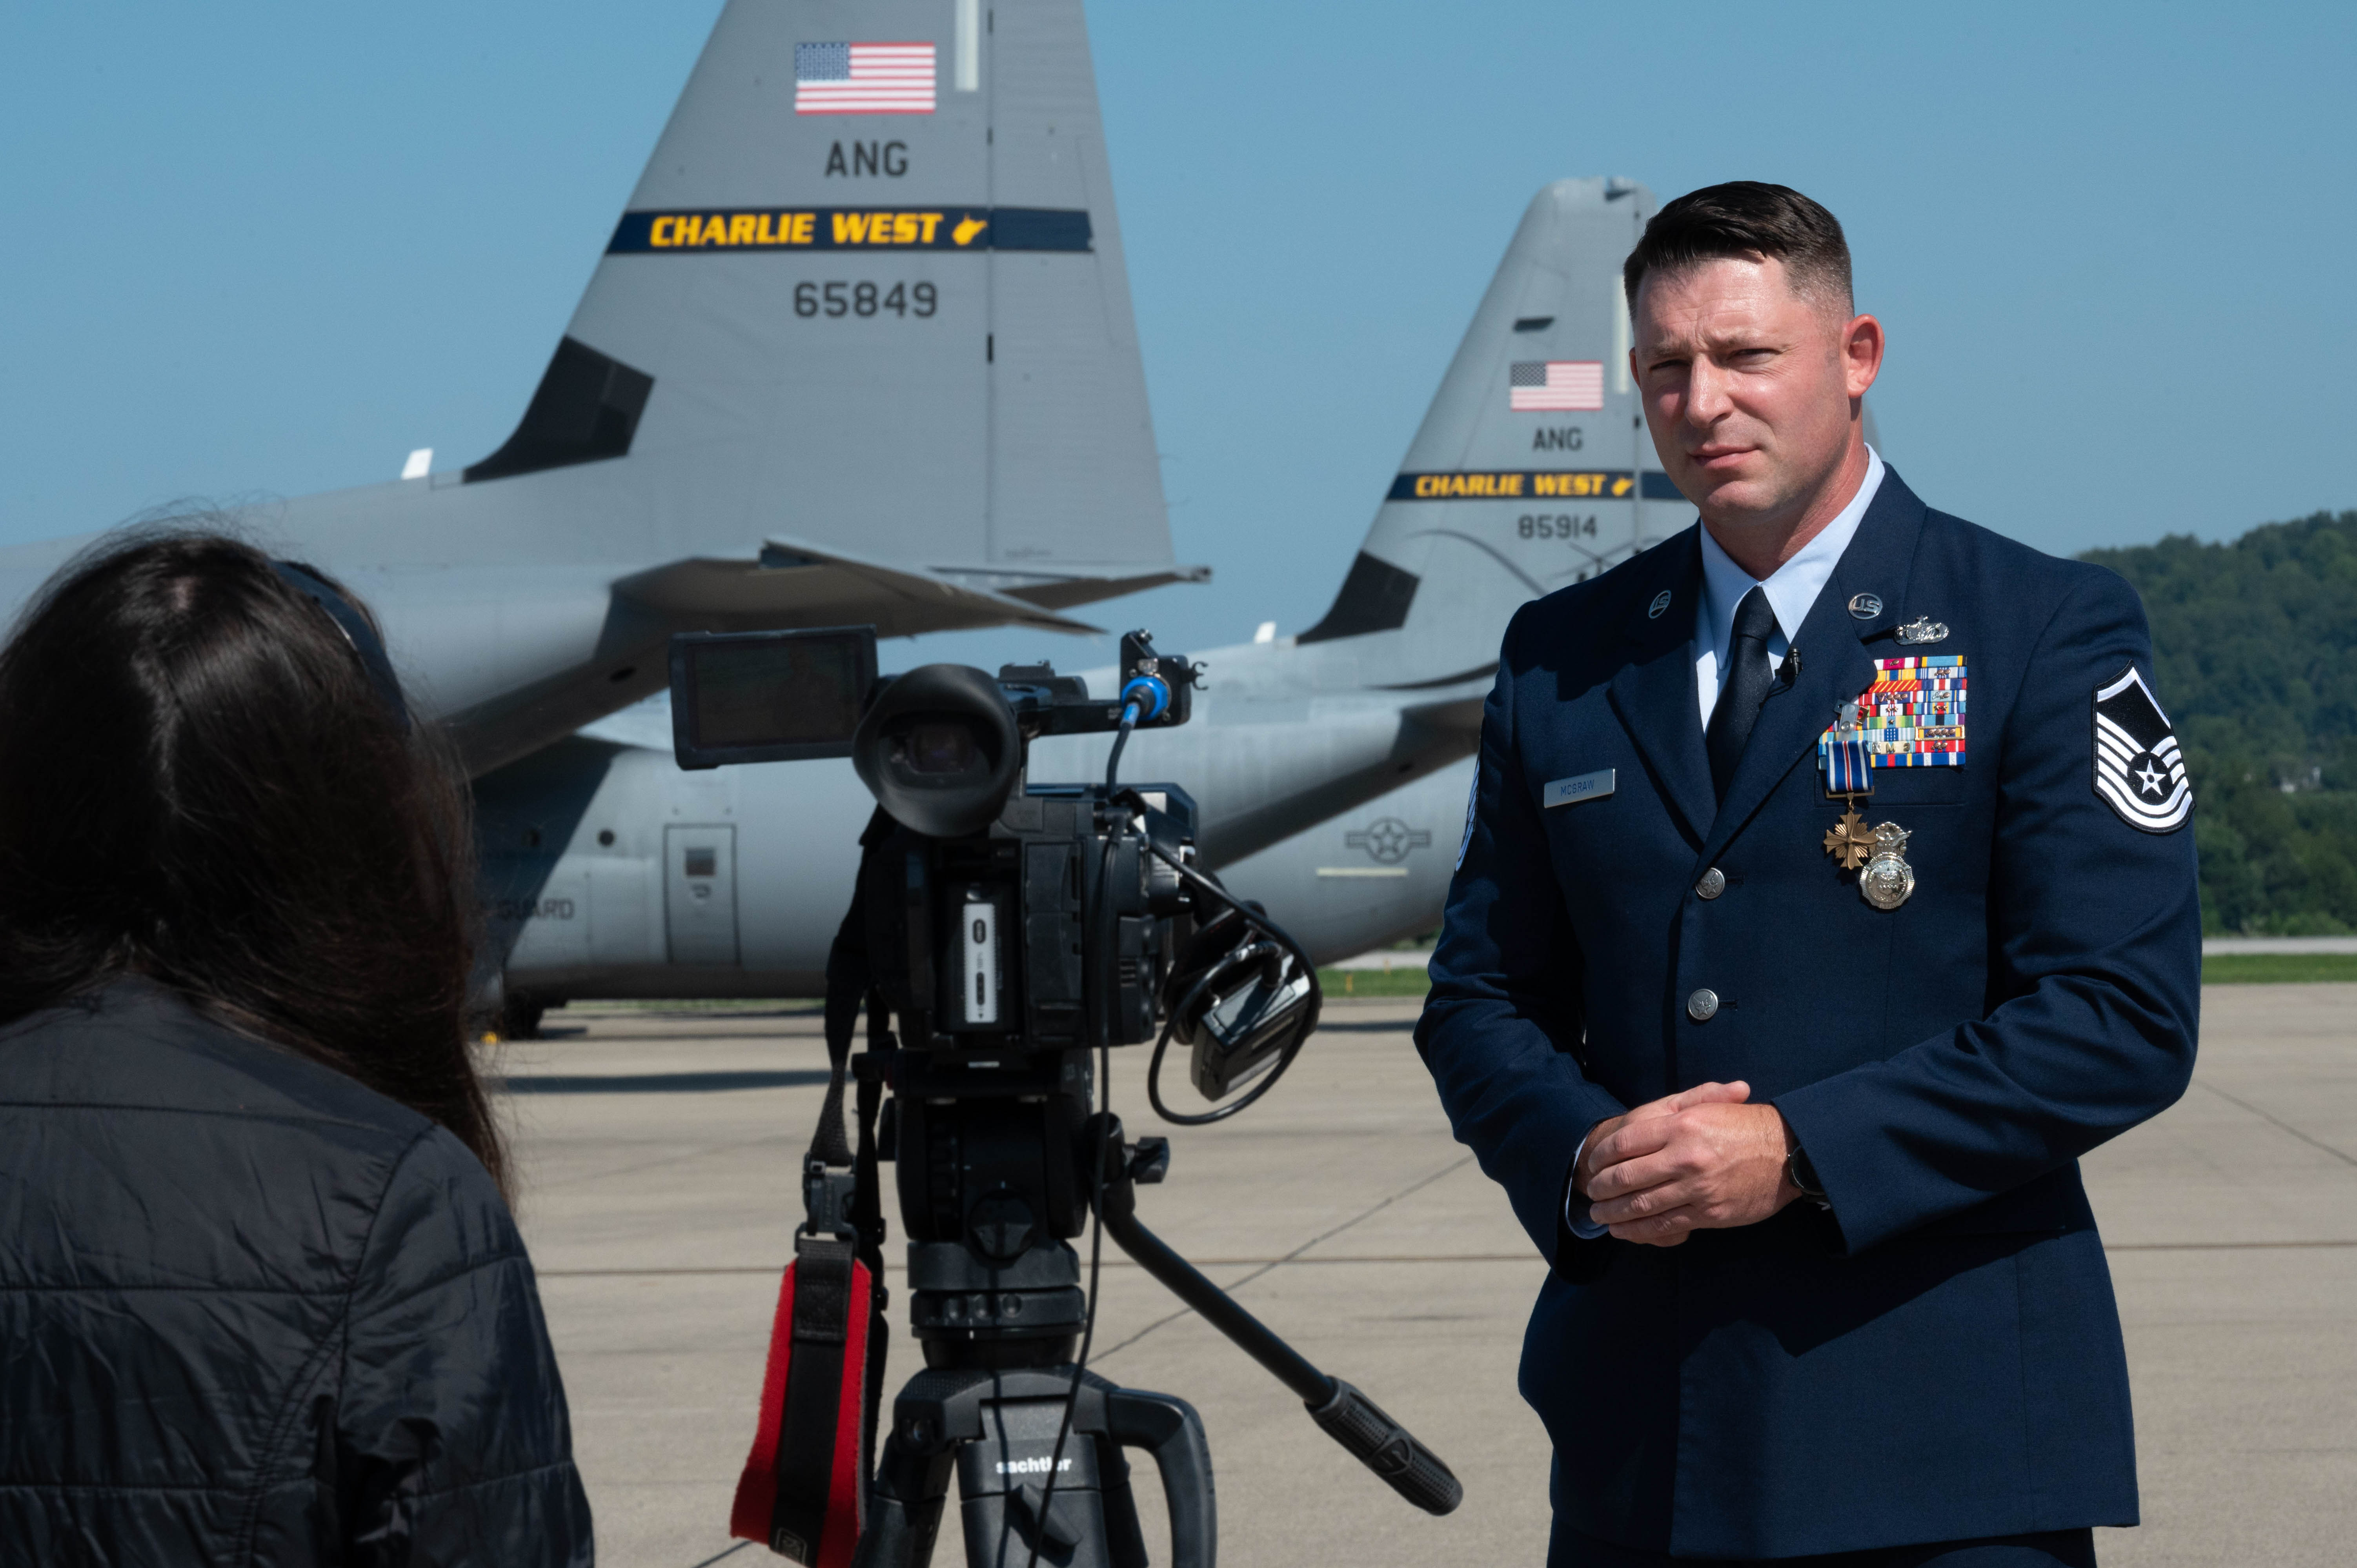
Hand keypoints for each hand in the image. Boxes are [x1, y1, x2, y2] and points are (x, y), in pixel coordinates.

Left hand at [1576, 1081, 1800, 1246]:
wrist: (1789, 1153)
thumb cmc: (1745, 1125)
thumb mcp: (1711, 1103)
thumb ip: (1678, 1102)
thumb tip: (1647, 1113)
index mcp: (1681, 1126)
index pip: (1625, 1143)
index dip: (1601, 1156)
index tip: (1592, 1163)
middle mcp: (1684, 1157)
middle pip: (1626, 1177)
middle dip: (1602, 1188)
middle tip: (1590, 1192)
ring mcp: (1696, 1189)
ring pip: (1641, 1205)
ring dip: (1613, 1213)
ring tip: (1599, 1215)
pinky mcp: (1709, 1214)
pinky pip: (1664, 1226)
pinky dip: (1638, 1231)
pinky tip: (1623, 1231)